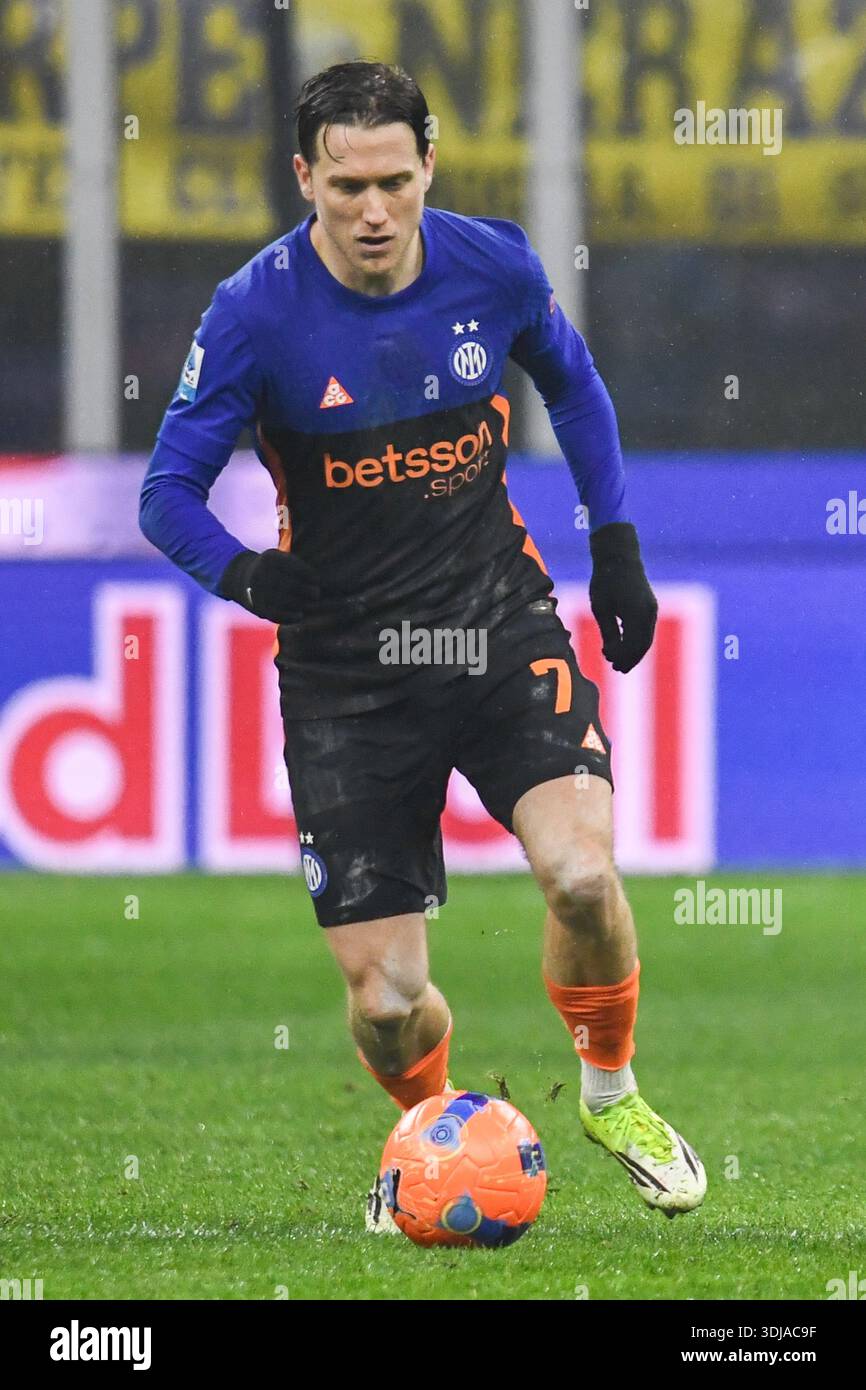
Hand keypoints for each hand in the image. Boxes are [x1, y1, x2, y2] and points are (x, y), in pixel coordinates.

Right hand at [219, 548, 320, 622]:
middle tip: (316, 593)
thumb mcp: (279, 558)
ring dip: (301, 604)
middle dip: (307, 591)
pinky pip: (275, 614)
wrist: (241, 577)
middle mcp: (261, 574)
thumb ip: (296, 566)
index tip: (316, 579)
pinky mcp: (256, 606)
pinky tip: (300, 615)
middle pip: (290, 585)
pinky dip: (290, 617)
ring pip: (284, 600)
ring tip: (309, 603)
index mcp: (269, 558)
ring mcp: (257, 591)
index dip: (307, 574)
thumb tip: (317, 582)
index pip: (293, 567)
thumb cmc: (271, 568)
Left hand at [589, 522, 657, 672]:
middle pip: (642, 645)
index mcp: (635, 612)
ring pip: (647, 639)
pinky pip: (647, 630)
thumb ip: (608, 631)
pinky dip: (637, 641)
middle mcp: (648, 612)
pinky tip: (625, 646)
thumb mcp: (601, 608)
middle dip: (630, 658)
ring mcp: (652, 610)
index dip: (621, 656)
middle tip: (616, 668)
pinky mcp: (651, 607)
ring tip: (620, 662)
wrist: (620, 557)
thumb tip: (612, 652)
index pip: (632, 643)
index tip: (607, 659)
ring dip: (634, 652)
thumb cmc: (605, 581)